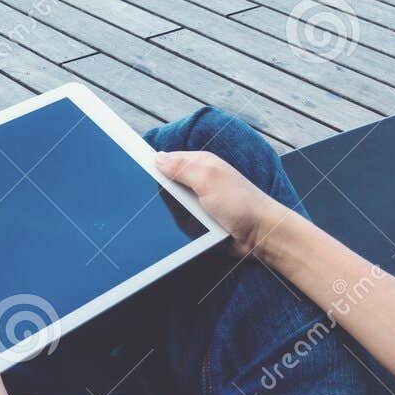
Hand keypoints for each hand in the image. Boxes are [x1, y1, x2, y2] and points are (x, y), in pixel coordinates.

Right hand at [154, 150, 288, 257]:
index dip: (152, 165)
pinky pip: (178, 222)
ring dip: (169, 213)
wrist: (261, 237)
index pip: (167, 159)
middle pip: (164, 184)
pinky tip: (179, 229)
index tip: (133, 170)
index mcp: (200, 164)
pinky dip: (177, 226)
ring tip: (172, 217)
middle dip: (159, 193)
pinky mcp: (199, 221)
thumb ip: (182, 167)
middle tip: (154, 200)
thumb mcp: (209, 179)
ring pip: (169, 205)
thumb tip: (157, 157)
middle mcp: (198, 180)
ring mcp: (198, 201)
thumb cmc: (242, 204)